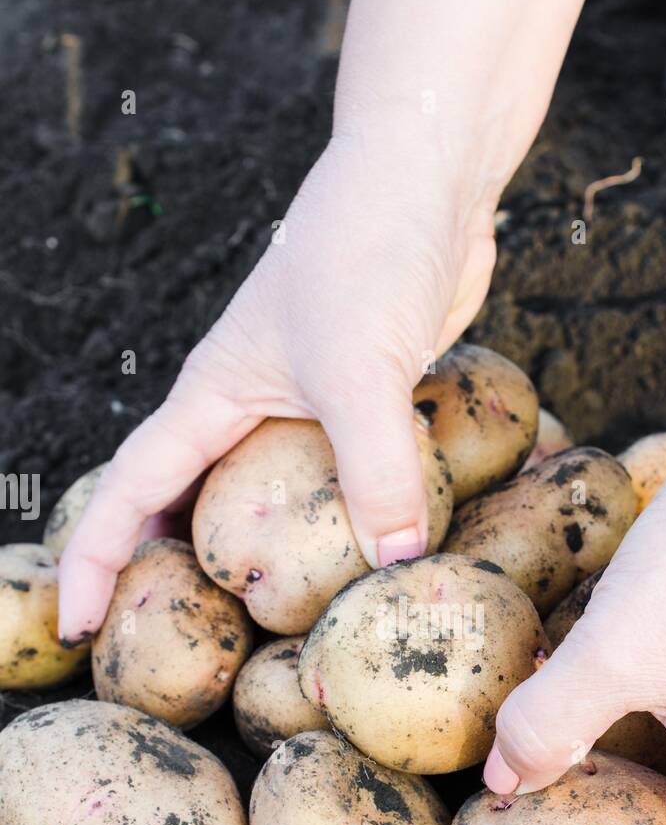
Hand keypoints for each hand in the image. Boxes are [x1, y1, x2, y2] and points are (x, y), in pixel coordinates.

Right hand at [58, 133, 496, 640]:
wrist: (427, 179)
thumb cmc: (366, 250)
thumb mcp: (357, 366)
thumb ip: (374, 467)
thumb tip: (393, 563)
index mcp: (213, 397)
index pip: (134, 489)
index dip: (99, 559)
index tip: (80, 624)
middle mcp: (250, 408)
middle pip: (193, 504)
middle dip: (176, 571)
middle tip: (179, 646)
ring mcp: (309, 406)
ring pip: (273, 499)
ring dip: (270, 554)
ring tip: (278, 624)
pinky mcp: (368, 403)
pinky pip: (345, 479)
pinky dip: (350, 522)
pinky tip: (375, 557)